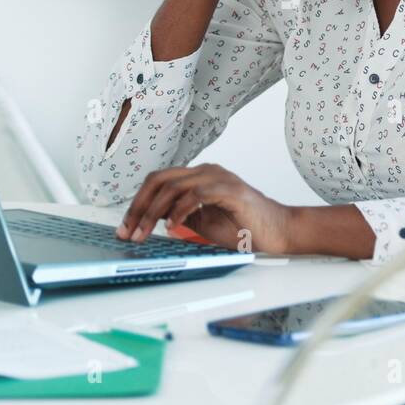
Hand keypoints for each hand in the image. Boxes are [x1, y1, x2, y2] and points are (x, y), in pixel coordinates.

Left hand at [116, 163, 291, 254]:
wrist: (279, 232)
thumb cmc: (245, 228)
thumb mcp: (203, 222)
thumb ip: (180, 214)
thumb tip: (151, 217)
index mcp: (199, 177)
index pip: (158, 182)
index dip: (138, 203)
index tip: (125, 227)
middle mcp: (207, 171)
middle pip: (159, 180)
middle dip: (138, 206)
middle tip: (128, 231)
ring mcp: (218, 177)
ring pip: (173, 186)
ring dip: (153, 212)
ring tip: (144, 233)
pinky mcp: (230, 190)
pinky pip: (196, 195)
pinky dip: (179, 211)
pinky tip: (172, 227)